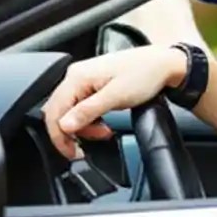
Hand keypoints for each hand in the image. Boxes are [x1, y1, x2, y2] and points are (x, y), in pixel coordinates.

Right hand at [41, 46, 188, 158]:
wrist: (162, 64)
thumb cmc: (144, 74)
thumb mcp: (116, 97)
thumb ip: (88, 111)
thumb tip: (65, 125)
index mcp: (77, 77)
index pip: (54, 112)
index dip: (60, 137)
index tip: (72, 153)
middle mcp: (75, 75)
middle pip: (58, 112)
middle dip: (72, 133)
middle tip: (87, 146)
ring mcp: (83, 78)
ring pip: (69, 111)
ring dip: (83, 127)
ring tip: (103, 131)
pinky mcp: (91, 83)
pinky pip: (80, 106)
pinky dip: (89, 119)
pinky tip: (102, 122)